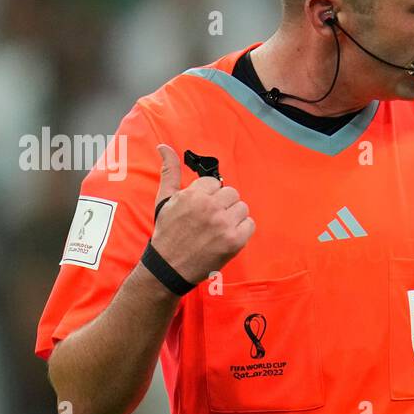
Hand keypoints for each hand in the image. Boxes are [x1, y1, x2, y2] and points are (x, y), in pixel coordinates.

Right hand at [150, 144, 254, 283]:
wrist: (169, 267)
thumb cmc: (167, 232)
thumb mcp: (164, 200)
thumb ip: (169, 172)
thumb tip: (164, 146)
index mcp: (194, 195)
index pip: (216, 183)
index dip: (209, 196)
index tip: (201, 209)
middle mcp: (210, 207)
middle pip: (232, 193)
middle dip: (223, 205)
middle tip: (210, 219)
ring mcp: (223, 225)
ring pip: (242, 207)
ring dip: (233, 217)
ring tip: (218, 228)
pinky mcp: (234, 241)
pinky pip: (250, 224)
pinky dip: (241, 231)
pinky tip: (226, 237)